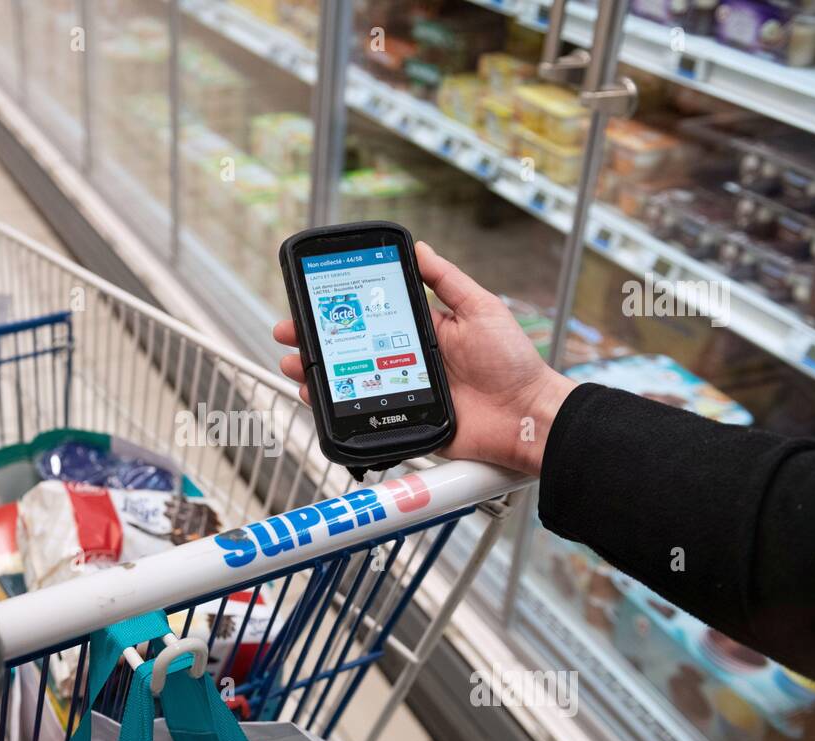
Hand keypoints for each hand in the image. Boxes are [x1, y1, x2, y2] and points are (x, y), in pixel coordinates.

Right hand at [275, 240, 575, 475]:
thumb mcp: (481, 308)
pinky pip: (360, 413)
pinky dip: (333, 407)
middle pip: (349, 348)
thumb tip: (420, 248)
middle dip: (313, 340)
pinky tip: (315, 396)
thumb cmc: (511, 362)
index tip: (313, 299)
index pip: (370, 315)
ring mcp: (400, 390)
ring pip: (346, 381)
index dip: (340, 309)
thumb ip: (446, 280)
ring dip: (315, 372)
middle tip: (289, 332)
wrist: (526, 416)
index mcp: (420, 331)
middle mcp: (404, 359)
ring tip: (296, 365)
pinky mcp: (402, 419)